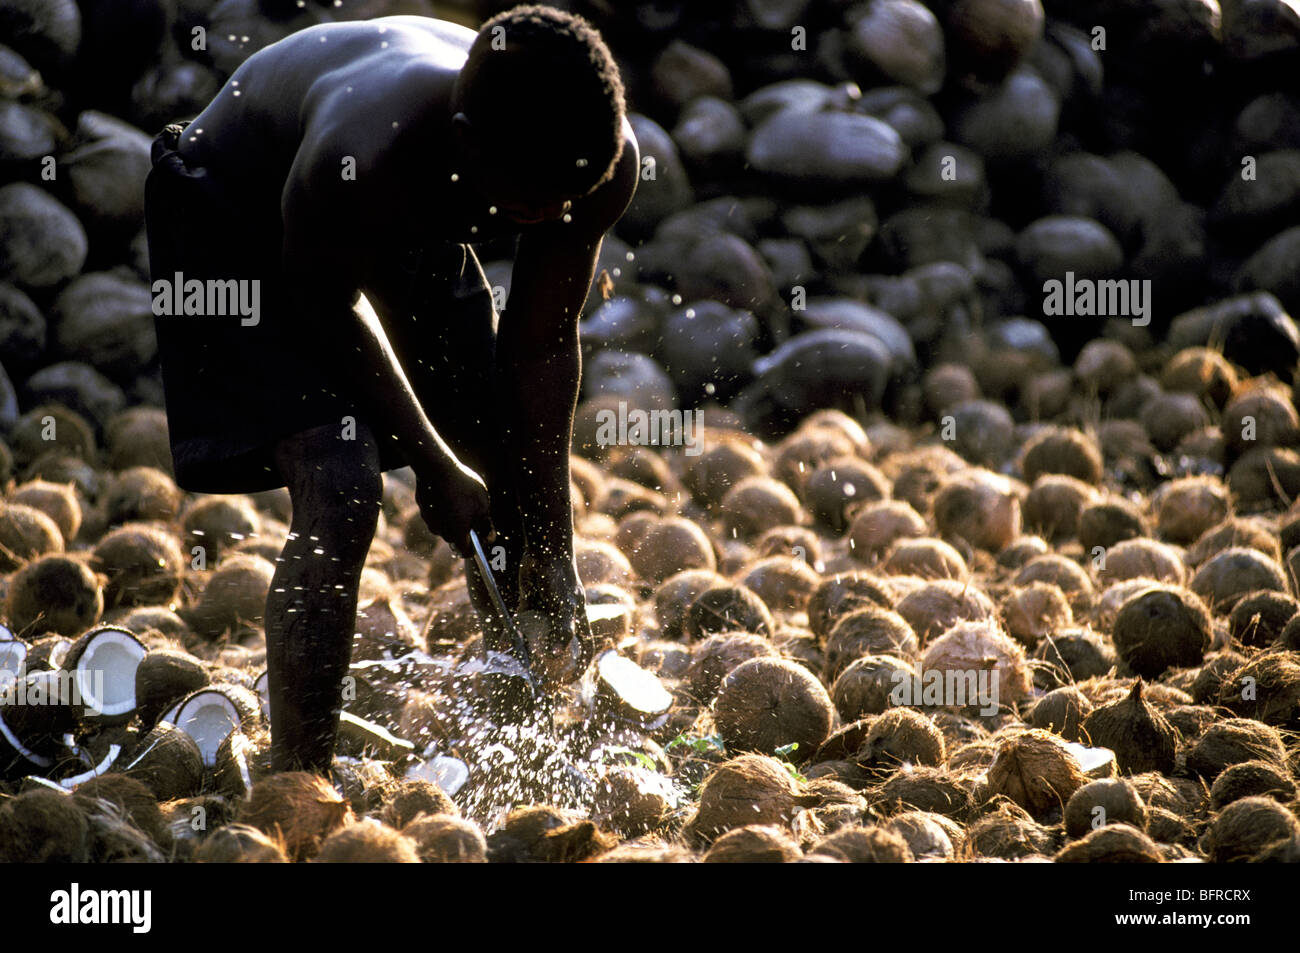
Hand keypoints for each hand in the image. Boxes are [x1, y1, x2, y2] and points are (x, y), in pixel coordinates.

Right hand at [415, 460, 491, 556]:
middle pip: (454, 538)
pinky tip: (448, 494)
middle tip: (472, 511)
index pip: (465, 551)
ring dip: (452, 518)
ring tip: (460, 499)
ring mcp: (429, 520)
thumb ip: (486, 525)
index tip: (480, 539)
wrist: (436, 468)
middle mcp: (440, 530)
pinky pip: (435, 513)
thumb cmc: (463, 487)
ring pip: (443, 525)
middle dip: (463, 529)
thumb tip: (490, 539)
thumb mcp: (482, 505)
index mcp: (456, 533)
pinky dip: (442, 508)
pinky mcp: (422, 508)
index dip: (474, 548)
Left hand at [517, 553, 593, 687]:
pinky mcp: (528, 605)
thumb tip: (555, 657)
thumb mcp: (564, 606)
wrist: (543, 551)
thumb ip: (562, 631)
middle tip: (534, 679)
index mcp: (578, 621)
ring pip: (536, 639)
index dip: (577, 669)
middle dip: (546, 664)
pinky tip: (503, 644)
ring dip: (525, 651)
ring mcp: (545, 614)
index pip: (583, 651)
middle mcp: (562, 620)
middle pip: (557, 649)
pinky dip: (511, 635)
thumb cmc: (560, 578)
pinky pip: (520, 626)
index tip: (564, 683)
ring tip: (515, 664)